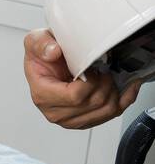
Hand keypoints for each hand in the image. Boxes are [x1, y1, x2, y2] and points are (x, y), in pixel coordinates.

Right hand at [24, 28, 138, 128]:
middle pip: (94, 103)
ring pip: (106, 110)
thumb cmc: (42, 56)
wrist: (44, 65)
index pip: (75, 96)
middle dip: (105, 83)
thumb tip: (53, 52)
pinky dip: (124, 100)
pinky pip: (112, 115)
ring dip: (114, 90)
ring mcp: (70, 120)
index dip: (90, 81)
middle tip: (101, 69)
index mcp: (42, 95)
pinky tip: (127, 87)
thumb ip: (41, 44)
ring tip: (107, 76)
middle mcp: (55, 112)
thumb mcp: (35, 41)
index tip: (90, 68)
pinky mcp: (84, 122)